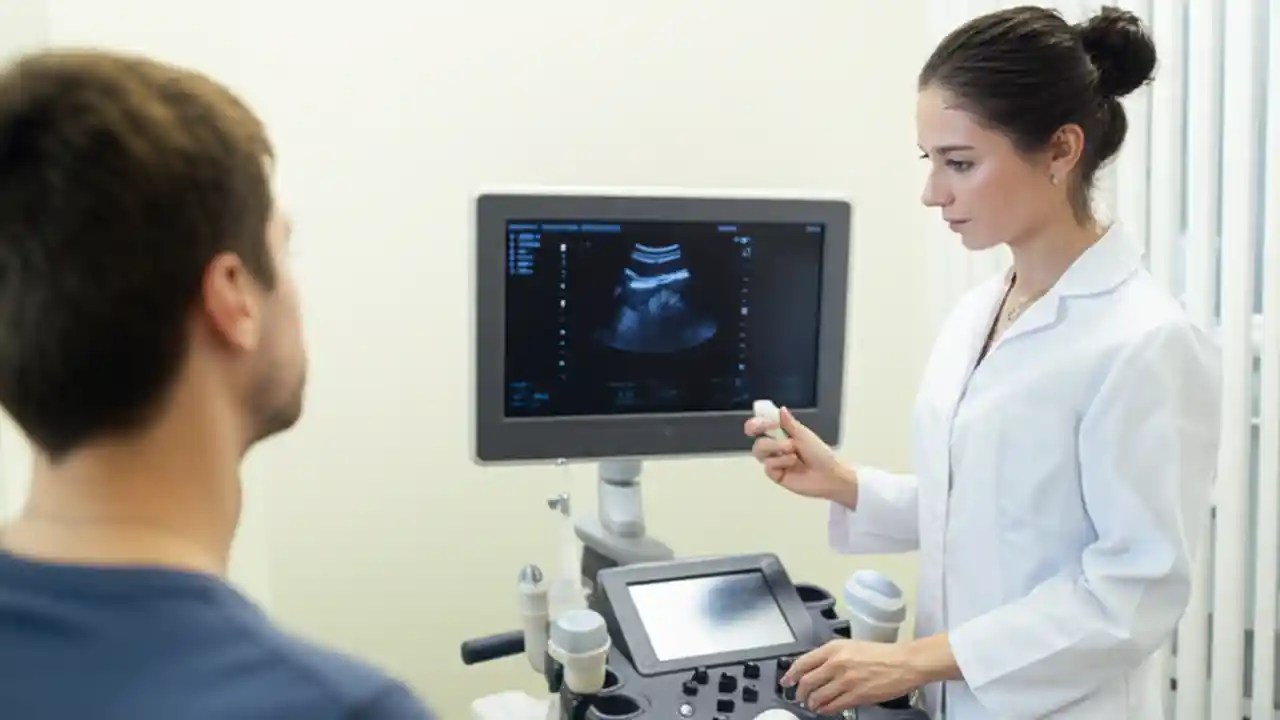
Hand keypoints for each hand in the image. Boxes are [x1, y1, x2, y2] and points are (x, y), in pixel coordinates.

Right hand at [744, 406, 853, 504]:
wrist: (828, 475)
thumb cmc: (821, 454)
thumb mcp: (804, 434)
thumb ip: (789, 423)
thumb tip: (780, 410)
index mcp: (783, 435)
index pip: (762, 427)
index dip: (755, 424)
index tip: (756, 425)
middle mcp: (777, 448)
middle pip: (759, 442)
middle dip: (771, 442)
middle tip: (788, 442)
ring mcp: (776, 461)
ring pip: (760, 453)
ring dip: (776, 450)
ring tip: (793, 454)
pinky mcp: (776, 475)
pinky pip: (767, 466)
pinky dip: (780, 462)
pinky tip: (792, 464)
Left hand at [780, 639, 922, 714]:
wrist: (903, 663)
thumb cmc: (881, 653)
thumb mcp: (851, 646)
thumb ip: (832, 655)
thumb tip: (815, 668)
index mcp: (834, 648)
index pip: (803, 662)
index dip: (791, 674)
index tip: (786, 681)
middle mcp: (836, 663)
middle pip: (807, 682)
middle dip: (800, 693)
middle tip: (799, 697)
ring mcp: (846, 681)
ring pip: (818, 697)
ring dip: (812, 703)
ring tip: (812, 705)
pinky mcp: (856, 696)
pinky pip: (833, 706)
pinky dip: (826, 709)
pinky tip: (825, 709)